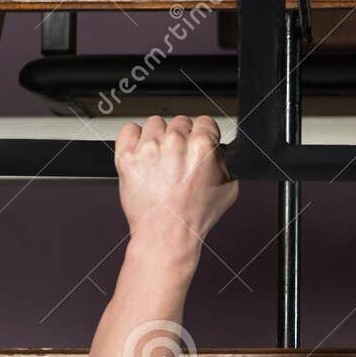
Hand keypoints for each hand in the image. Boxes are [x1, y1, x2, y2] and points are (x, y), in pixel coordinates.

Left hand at [115, 115, 237, 257]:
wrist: (166, 235)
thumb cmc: (193, 217)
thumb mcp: (228, 190)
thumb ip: (225, 163)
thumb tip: (218, 149)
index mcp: (202, 147)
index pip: (206, 121)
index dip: (205, 134)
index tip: (199, 144)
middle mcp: (175, 143)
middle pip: (181, 122)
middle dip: (183, 138)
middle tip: (180, 159)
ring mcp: (149, 148)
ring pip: (156, 124)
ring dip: (159, 137)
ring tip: (161, 159)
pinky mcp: (127, 155)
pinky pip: (130, 130)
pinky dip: (135, 139)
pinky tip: (144, 155)